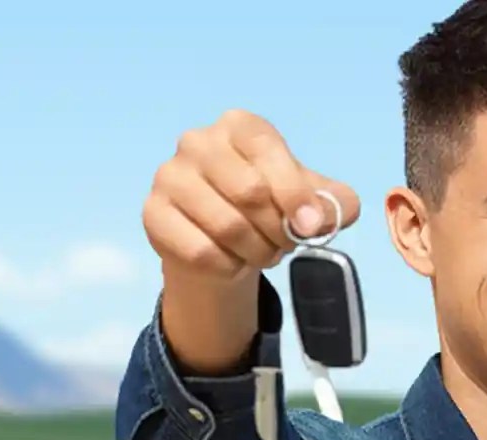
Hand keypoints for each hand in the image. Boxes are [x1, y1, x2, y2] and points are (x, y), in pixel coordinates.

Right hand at [142, 109, 360, 282]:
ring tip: (262, 253)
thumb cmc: (265, 209)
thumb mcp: (309, 201)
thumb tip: (320, 217)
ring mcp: (170, 176)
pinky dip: (227, 266)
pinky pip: (200, 251)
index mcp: (239, 126)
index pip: (267, 151)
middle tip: (285, 245)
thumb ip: (333, 203)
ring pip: (226, 226)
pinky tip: (231, 261)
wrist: (219, 243)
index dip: (294, 193)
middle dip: (277, 229)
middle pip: (249, 191)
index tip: (310, 227)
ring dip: (255, 251)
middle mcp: (198, 141)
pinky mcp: (153, 213)